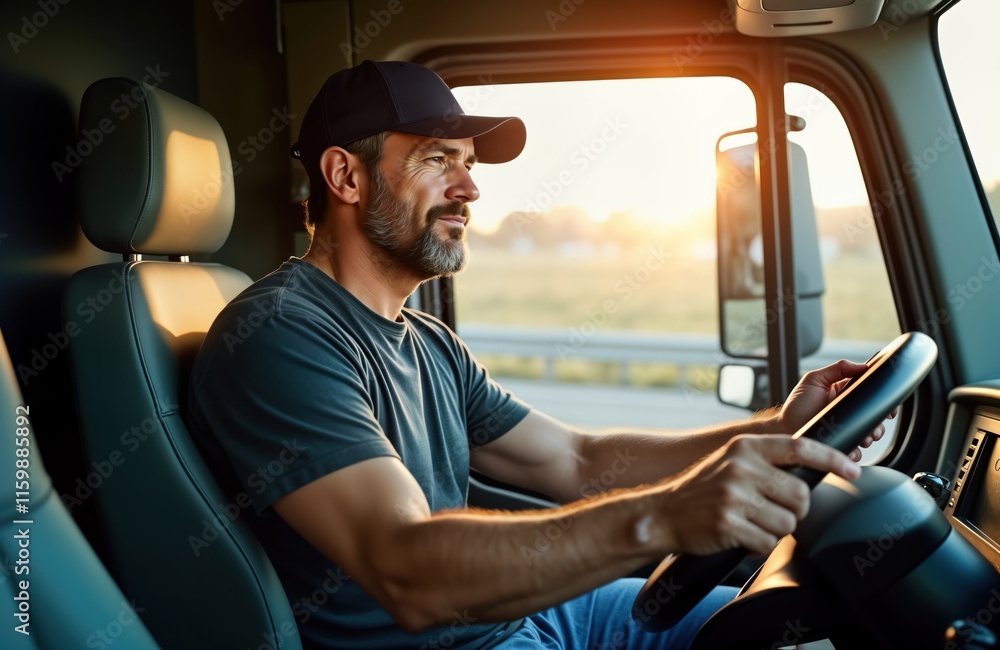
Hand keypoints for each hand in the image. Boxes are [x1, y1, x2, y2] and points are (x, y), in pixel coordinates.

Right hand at [657, 434, 859, 555]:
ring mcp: (734, 496)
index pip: (800, 447)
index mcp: (746, 447)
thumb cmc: (703, 488)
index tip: (853, 469)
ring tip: (753, 524)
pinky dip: (760, 546)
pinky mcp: (728, 524)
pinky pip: (768, 543)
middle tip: (773, 512)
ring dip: (776, 530)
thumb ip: (767, 461)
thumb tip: (814, 471)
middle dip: (795, 510)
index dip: (832, 459)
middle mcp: (741, 468)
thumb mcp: (732, 461)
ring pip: (788, 523)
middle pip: (801, 494)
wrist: (664, 512)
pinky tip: (742, 537)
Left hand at [777, 359, 897, 461]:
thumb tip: (863, 366)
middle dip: (879, 421)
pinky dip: (857, 451)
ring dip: (871, 435)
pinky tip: (851, 447)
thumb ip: (837, 369)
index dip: (883, 398)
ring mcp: (847, 430)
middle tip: (873, 424)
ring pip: (870, 434)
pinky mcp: (842, 445)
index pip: (871, 394)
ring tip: (864, 435)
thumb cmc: (797, 404)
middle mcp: (850, 412)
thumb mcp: (814, 380)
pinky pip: (857, 451)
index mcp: (846, 394)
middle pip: (876, 416)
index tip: (888, 403)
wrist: (784, 428)